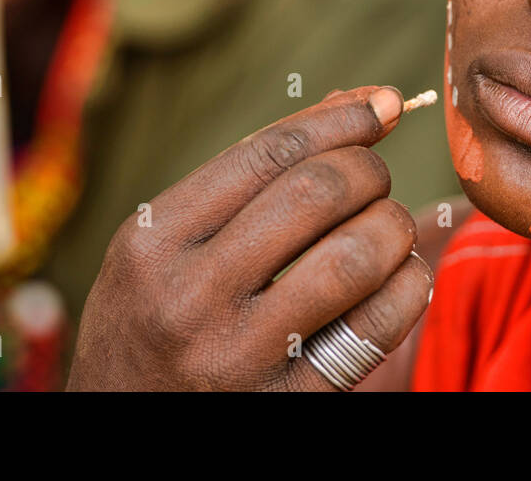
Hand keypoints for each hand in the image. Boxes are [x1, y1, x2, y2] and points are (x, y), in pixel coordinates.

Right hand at [66, 86, 431, 390]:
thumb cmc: (154, 319)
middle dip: (370, 171)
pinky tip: (398, 279)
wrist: (122, 429)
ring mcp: (237, 356)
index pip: (269, 152)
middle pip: (318, 193)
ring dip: (392, 228)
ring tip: (385, 231)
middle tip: (374, 182)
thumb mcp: (167, 243)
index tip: (385, 105)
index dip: (343, 119)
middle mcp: (189, 296)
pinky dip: (408, 287)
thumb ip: (253, 173)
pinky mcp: (286, 402)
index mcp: (152, 240)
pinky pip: (376, 328)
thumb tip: (366, 102)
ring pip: (354, 257)